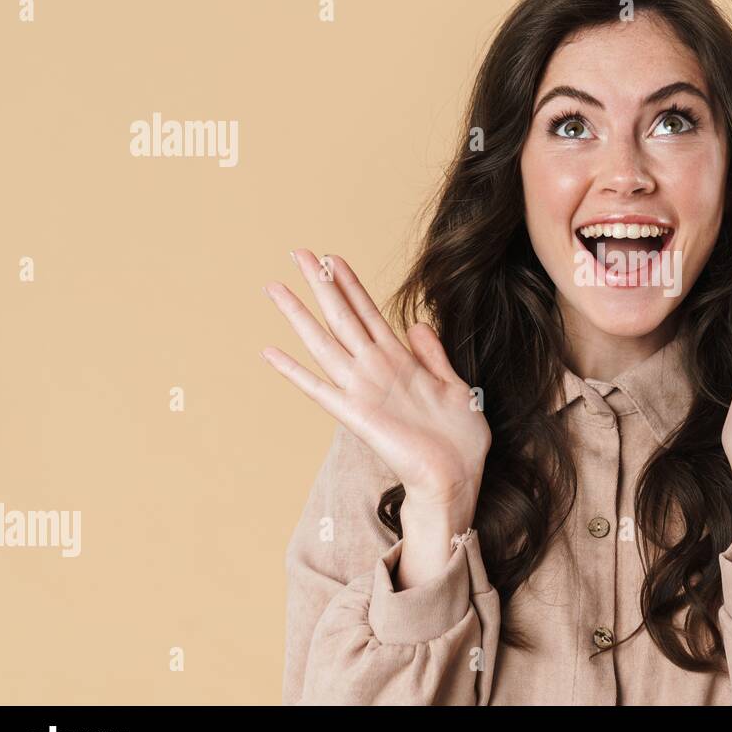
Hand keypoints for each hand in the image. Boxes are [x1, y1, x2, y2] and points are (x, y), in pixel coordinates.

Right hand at [262, 250, 489, 530]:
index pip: (369, 312)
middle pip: (342, 316)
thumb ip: (434, 356)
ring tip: (276, 287)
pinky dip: (294, 372)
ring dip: (300, 314)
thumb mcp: (455, 386)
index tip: (332, 256)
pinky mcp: (357, 415)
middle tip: (298, 252)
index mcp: (400, 361)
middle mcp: (376, 370)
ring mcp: (364, 390)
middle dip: (321, 283)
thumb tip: (418, 324)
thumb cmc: (459, 440)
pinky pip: (319, 389)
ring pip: (326, 342)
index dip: (351, 284)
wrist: (456, 479)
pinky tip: (271, 353)